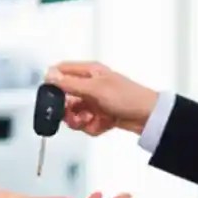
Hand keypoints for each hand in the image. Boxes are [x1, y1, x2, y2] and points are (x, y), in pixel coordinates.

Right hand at [45, 61, 159, 135]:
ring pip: (73, 113)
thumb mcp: (95, 89)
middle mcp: (90, 85)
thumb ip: (70, 84)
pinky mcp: (99, 115)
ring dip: (79, 121)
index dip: (53, 82)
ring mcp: (94, 101)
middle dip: (67, 109)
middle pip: (64, 96)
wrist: (147, 117)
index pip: (61, 70)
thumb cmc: (128, 96)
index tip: (50, 96)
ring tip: (90, 121)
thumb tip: (49, 75)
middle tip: (73, 114)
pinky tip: (102, 124)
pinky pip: (85, 124)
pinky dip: (92, 127)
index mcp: (89, 71)